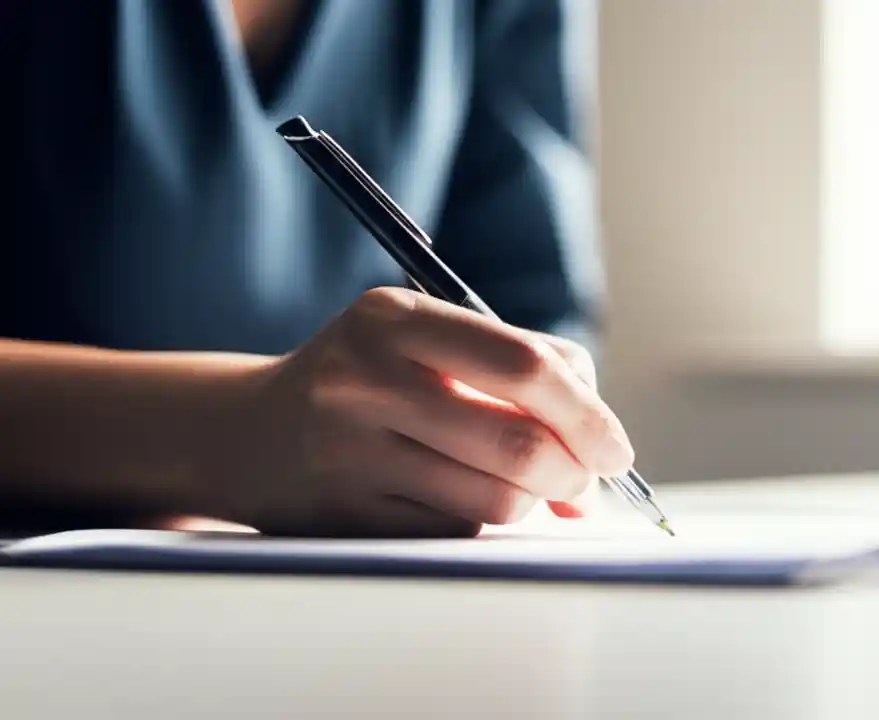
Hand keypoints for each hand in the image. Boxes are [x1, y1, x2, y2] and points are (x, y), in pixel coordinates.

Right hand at [217, 287, 632, 536]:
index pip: (527, 366)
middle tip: (583, 482)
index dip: (590, 415)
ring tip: (516, 484)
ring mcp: (350, 449)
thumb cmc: (368, 381)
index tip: (616, 449)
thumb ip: (519, 375)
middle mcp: (367, 378)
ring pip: (496, 498)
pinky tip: (457, 497)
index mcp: (397, 319)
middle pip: (521, 443)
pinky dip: (480, 520)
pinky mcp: (344, 513)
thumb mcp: (427, 342)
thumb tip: (600, 456)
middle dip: (574, 473)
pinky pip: (456, 531)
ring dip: (530, 501)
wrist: (246, 432)